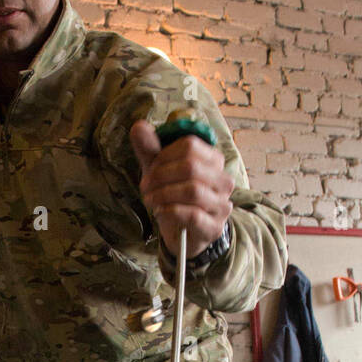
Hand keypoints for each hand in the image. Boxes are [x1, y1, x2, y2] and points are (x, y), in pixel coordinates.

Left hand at [129, 119, 233, 260]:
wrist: (183, 234)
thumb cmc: (174, 198)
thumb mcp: (159, 172)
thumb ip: (150, 150)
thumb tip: (139, 126)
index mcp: (213, 160)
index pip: (189, 145)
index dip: (164, 156)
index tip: (150, 170)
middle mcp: (223, 180)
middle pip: (191, 167)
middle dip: (160, 176)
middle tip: (145, 187)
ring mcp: (222, 204)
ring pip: (193, 190)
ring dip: (163, 194)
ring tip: (150, 200)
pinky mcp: (214, 226)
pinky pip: (193, 214)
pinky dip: (171, 212)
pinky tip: (160, 212)